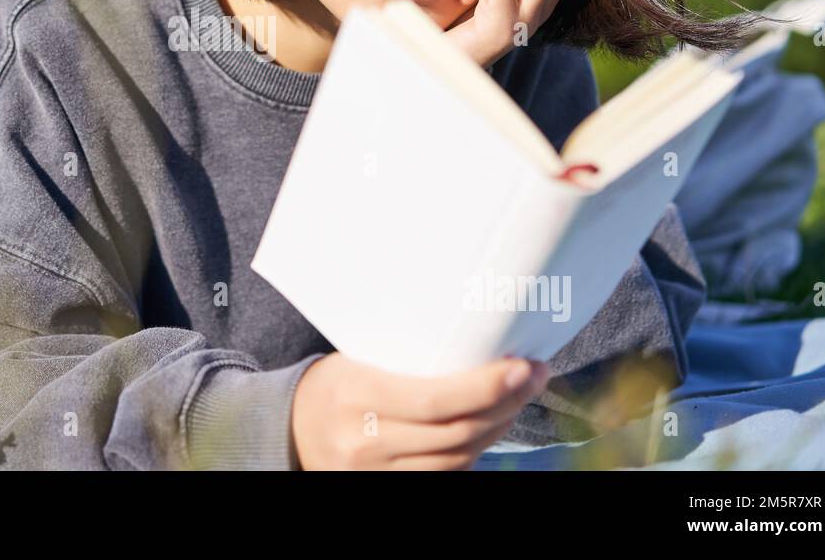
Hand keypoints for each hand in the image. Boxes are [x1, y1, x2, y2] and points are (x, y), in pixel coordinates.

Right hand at [291, 352, 551, 469]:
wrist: (291, 428)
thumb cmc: (334, 382)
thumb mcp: (357, 359)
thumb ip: (406, 358)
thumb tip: (475, 336)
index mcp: (356, 394)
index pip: (434, 400)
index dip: (486, 388)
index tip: (523, 367)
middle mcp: (364, 441)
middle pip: (455, 432)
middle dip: (505, 404)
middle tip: (533, 375)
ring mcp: (374, 472)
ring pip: (457, 459)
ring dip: (497, 428)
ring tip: (517, 398)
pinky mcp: (385, 487)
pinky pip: (444, 475)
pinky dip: (473, 452)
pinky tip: (490, 426)